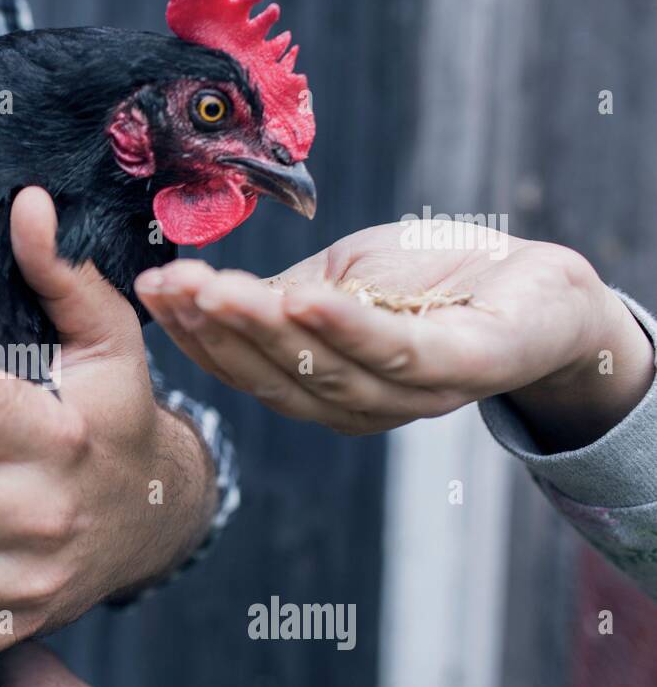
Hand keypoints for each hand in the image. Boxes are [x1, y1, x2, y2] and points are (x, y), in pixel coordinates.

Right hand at [136, 222, 653, 449]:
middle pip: (271, 378)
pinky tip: (303, 298)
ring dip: (261, 329)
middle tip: (170, 287)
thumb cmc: (428, 280)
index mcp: (319, 388)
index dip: (194, 333)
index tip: (151, 289)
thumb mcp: (335, 279)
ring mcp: (408, 395)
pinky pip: (391, 353)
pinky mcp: (459, 368)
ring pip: (319, 370)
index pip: (243, 368)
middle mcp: (356, 406)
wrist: (536, 280)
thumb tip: (202, 295)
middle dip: (213, 331)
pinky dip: (344, 326)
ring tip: (215, 289)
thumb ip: (279, 297)